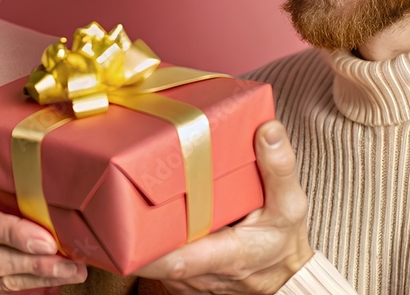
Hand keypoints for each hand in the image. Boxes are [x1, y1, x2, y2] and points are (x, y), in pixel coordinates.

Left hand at [135, 120, 312, 293]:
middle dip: (133, 224)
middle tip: (119, 189)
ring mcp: (186, 281)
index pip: (179, 261)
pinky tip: (151, 213)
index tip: (120, 229)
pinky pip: (156, 257)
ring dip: (139, 229)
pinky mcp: (180, 280)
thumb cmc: (283, 239)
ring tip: (134, 194)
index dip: (146, 250)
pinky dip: (150, 237)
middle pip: (153, 253)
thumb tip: (267, 130)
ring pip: (151, 255)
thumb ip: (279, 168)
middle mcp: (200, 274)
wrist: (282, 275)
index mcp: (228, 256)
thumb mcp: (290, 204)